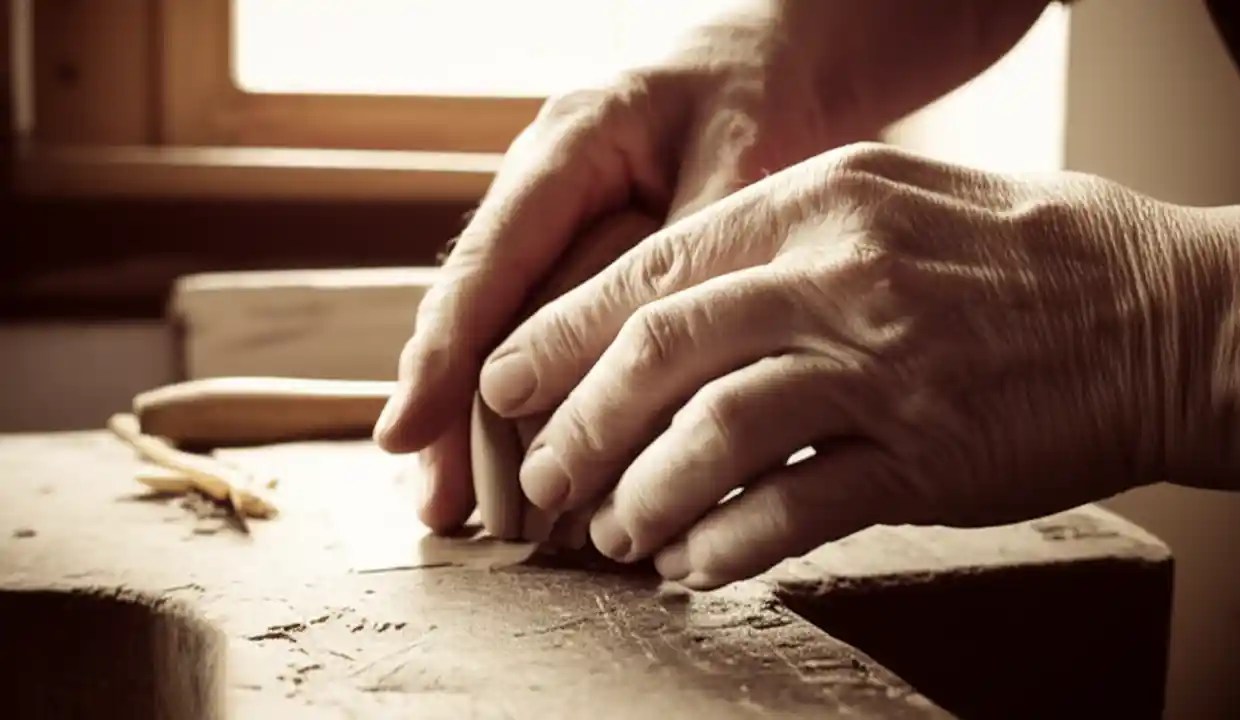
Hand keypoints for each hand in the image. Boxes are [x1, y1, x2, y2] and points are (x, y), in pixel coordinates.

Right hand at [375, 5, 862, 530]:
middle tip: (438, 508)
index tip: (406, 433)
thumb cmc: (759, 97)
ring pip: (505, 335)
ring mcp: (558, 232)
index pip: (489, 261)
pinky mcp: (584, 267)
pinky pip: (548, 340)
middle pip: (479, 313)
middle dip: (451, 414)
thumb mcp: (742, 159)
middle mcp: (542, 193)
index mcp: (568, 149)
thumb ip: (693, 253)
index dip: (444, 355)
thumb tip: (642, 364)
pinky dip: (540, 407)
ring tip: (466, 510)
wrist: (776, 66)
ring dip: (486, 424)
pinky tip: (526, 469)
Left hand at [480, 143, 1223, 588]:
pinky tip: (693, 564)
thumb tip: (678, 310)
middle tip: (540, 478)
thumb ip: (785, 243)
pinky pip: (800, 508)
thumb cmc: (1024, 258)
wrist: (1166, 315)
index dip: (562, 333)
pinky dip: (729, 542)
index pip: (654, 269)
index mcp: (819, 203)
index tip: (507, 383)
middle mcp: (840, 277)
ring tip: (611, 535)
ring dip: (644, 493)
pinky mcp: (930, 459)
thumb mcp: (896, 203)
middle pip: (664, 350)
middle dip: (580, 423)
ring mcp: (886, 368)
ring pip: (719, 432)